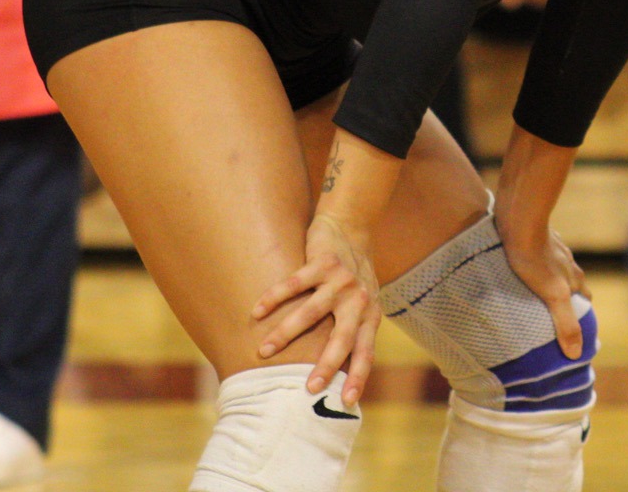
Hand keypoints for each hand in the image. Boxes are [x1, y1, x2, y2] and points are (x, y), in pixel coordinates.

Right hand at [251, 214, 380, 405]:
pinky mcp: (323, 262)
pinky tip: (257, 311)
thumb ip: (355, 329)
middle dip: (326, 364)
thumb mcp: (364, 302)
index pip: (366, 351)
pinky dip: (274, 297)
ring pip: (312, 312)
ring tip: (265, 350)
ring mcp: (341, 280)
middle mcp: (359, 299)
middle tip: (308, 387)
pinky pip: (294, 283)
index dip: (358, 376)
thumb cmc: (353, 274)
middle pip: (343, 337)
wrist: (351, 225)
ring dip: (286, 333)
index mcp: (370, 314)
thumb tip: (335, 370)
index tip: (347, 401)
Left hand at [494, 219, 590, 359]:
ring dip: (546, 283)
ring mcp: (552, 250)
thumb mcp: (553, 295)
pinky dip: (532, 268)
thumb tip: (577, 354)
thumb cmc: (535, 259)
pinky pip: (536, 258)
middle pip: (570, 286)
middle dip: (564, 300)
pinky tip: (518, 274)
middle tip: (547, 316)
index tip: (570, 328)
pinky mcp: (534, 239)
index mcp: (575, 277)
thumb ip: (566, 323)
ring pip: (554, 271)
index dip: (580, 314)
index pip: (585, 300)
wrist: (520, 221)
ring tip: (529, 297)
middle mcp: (568, 263)